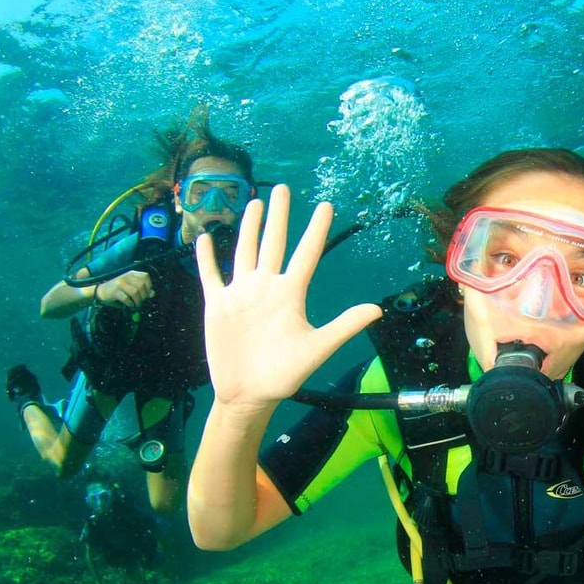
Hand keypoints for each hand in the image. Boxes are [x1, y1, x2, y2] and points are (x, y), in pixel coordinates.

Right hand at [95, 271, 154, 307]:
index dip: (149, 285)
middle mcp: (126, 276)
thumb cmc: (120, 289)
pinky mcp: (115, 291)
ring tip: (136, 304)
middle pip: (141, 285)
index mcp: (132, 273)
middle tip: (142, 301)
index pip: (145, 276)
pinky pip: (126, 298)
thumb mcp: (131, 286)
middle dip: (144, 296)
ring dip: (138, 301)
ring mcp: (120, 283)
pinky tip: (130, 305)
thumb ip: (143, 289)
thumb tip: (152, 294)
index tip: (148, 293)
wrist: (102, 291)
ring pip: (135, 292)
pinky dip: (130, 303)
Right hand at [196, 184, 382, 413]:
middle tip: (283, 189)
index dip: (316, 230)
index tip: (326, 206)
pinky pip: (211, 275)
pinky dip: (207, 258)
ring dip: (249, 228)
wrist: (249, 394)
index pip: (306, 253)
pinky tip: (205, 238)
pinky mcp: (217, 305)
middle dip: (279, 216)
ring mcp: (242, 294)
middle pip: (274, 243)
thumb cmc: (285, 374)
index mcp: (291, 294)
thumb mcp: (317, 347)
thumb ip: (344, 326)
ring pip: (245, 251)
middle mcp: (267, 287)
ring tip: (255, 204)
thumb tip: (378, 309)